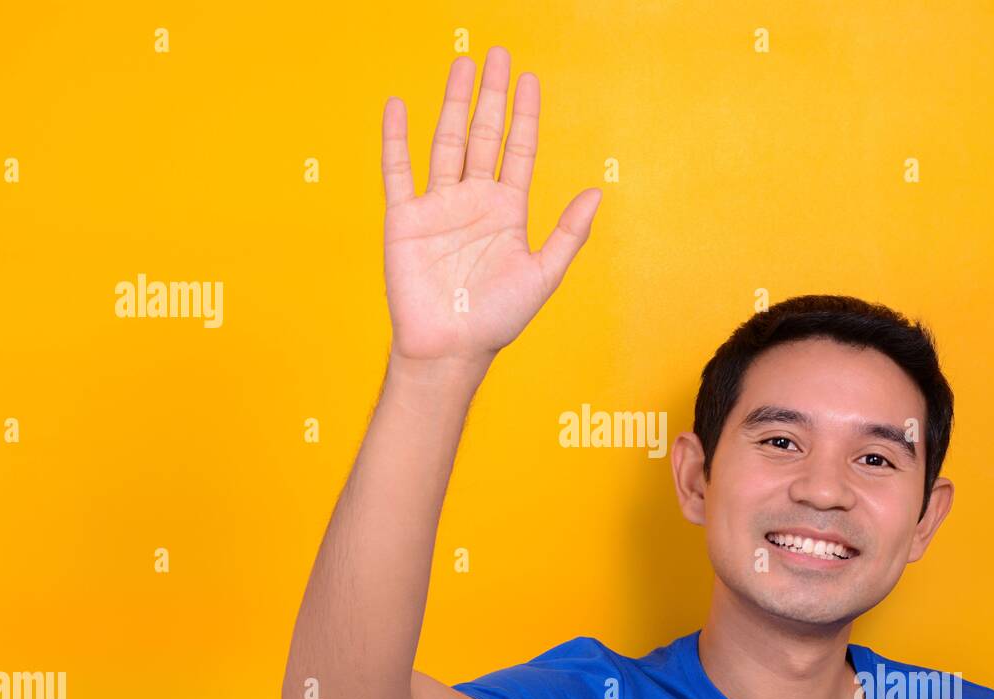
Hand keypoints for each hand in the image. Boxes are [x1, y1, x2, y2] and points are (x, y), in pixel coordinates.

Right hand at [381, 46, 601, 363]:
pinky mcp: (404, 219)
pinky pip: (398, 171)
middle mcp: (473, 202)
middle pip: (484, 136)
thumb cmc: (496, 320)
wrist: (449, 349)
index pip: (518, 152)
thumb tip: (598, 192)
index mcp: (507, 212)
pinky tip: (398, 106)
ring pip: (446, 142)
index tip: (530, 81)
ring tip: (462, 65)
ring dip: (454, 104)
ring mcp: (438, 207)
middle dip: (492, 96)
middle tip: (498, 55)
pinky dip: (395, 138)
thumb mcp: (542, 275)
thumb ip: (568, 233)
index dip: (525, 117)